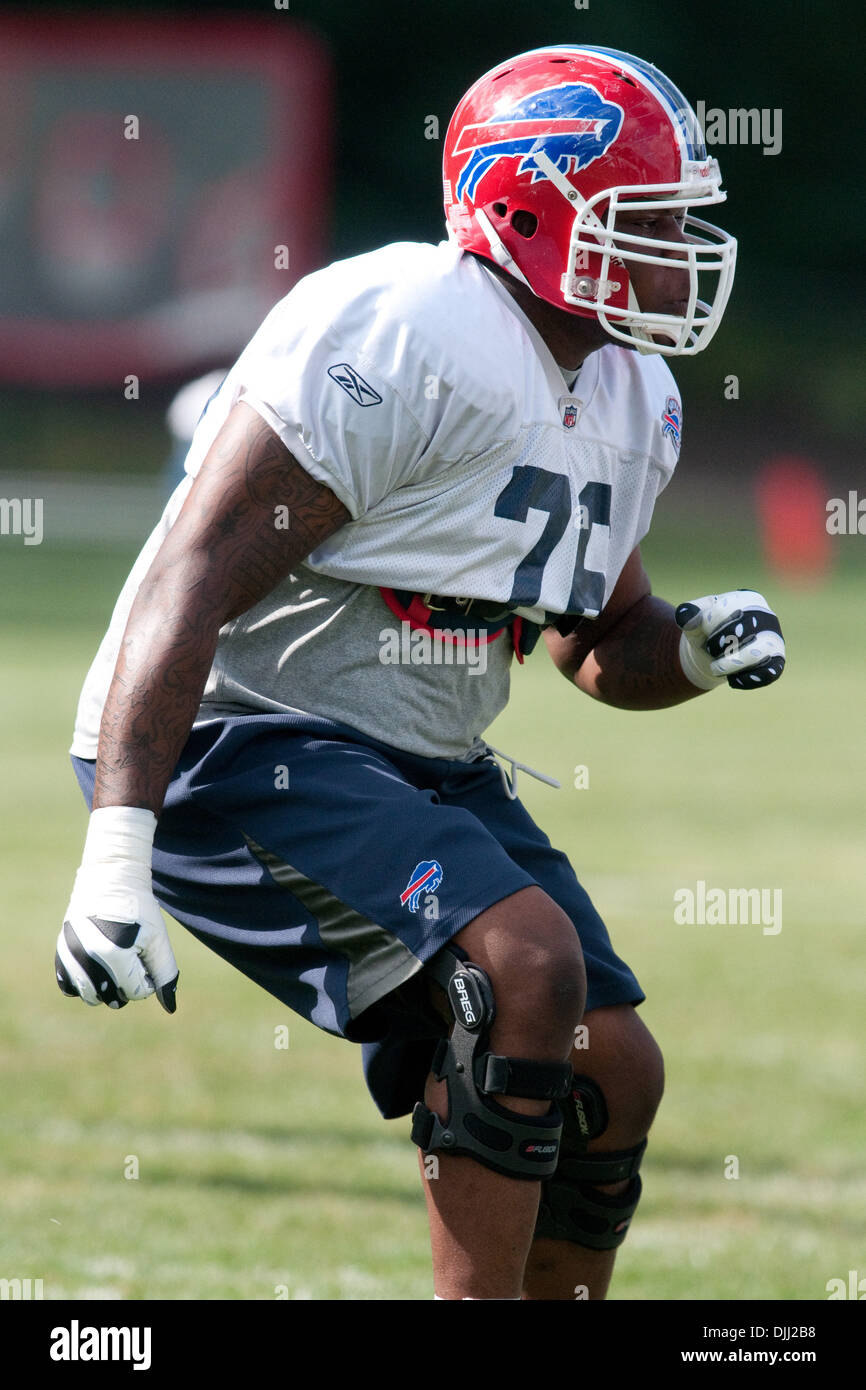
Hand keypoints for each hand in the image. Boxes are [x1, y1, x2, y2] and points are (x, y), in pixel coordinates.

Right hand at [55, 807, 178, 1012]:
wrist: (110, 878)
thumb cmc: (139, 909)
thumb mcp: (157, 940)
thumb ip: (165, 974)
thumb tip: (170, 1008)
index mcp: (114, 953)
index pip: (136, 992)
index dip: (147, 978)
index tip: (146, 955)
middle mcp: (86, 956)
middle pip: (113, 998)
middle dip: (127, 983)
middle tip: (132, 956)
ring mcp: (69, 955)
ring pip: (90, 997)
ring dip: (106, 986)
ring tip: (115, 960)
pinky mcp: (60, 952)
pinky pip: (69, 986)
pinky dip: (83, 983)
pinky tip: (95, 966)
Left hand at [675, 590, 785, 690]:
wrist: (718, 652)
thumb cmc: (707, 631)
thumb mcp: (694, 621)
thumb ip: (688, 616)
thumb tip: (685, 616)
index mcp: (747, 599)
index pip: (724, 611)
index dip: (707, 626)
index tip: (702, 632)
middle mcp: (766, 617)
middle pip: (740, 632)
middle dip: (719, 645)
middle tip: (710, 650)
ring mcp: (774, 639)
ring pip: (754, 654)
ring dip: (729, 665)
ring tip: (715, 668)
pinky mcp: (777, 661)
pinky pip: (767, 673)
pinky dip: (746, 679)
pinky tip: (733, 680)